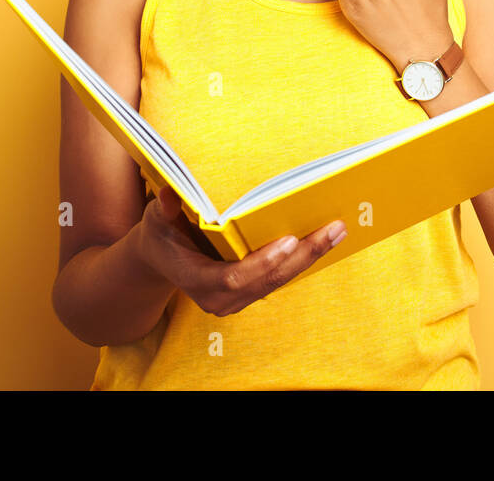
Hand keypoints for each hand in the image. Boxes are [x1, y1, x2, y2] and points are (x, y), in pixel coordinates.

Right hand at [136, 184, 346, 316]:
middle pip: (267, 282)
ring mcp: (235, 300)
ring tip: (337, 231)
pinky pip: (279, 279)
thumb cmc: (161, 234)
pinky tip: (325, 239)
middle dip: (302, 256)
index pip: (233, 278)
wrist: (161, 260)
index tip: (290, 240)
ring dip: (310, 258)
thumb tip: (168, 193)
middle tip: (332, 229)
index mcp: (195, 280)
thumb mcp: (156, 220)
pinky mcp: (248, 294)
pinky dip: (303, 260)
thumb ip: (163, 209)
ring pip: (278, 282)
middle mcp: (218, 298)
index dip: (263, 262)